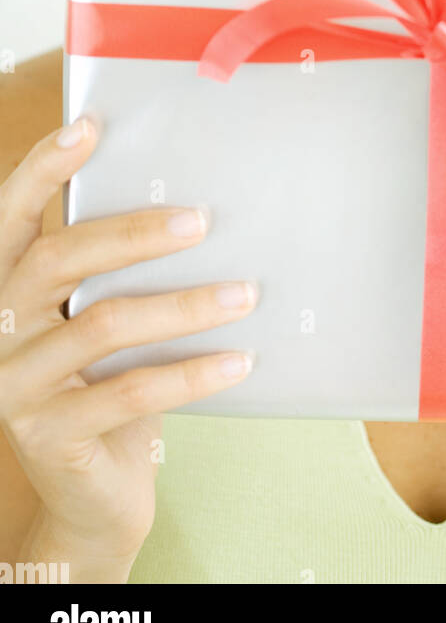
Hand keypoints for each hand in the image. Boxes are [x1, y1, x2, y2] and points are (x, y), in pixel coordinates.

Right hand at [0, 117, 256, 570]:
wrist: (92, 496)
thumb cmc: (108, 387)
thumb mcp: (103, 323)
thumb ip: (118, 275)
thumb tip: (194, 210)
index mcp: (5, 287)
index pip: (11, 216)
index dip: (44, 168)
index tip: (88, 126)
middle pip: (60, 259)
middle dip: (134, 233)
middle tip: (201, 220)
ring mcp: (14, 384)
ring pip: (104, 324)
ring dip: (184, 306)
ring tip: (244, 293)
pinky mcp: (47, 434)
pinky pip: (130, 391)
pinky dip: (192, 371)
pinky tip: (240, 359)